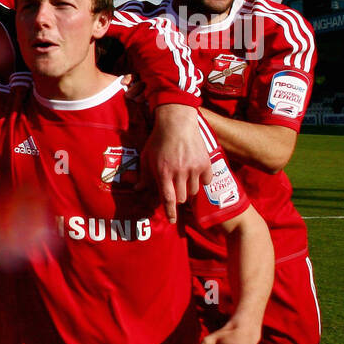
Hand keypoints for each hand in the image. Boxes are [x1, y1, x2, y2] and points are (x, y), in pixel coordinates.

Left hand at [143, 103, 211, 222]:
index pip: (167, 199)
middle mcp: (180, 172)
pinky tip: (194, 172)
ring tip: (183, 178)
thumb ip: (144, 176)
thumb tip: (137, 190)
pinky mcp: (206, 163)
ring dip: (188, 189)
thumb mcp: (146, 157)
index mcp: (163, 172)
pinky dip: (201, 180)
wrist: (177, 122)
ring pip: (194, 191)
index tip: (172, 221)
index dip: (170, 212)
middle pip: (181, 198)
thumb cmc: (158, 140)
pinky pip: (205, 181)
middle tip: (174, 188)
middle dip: (177, 197)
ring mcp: (194, 168)